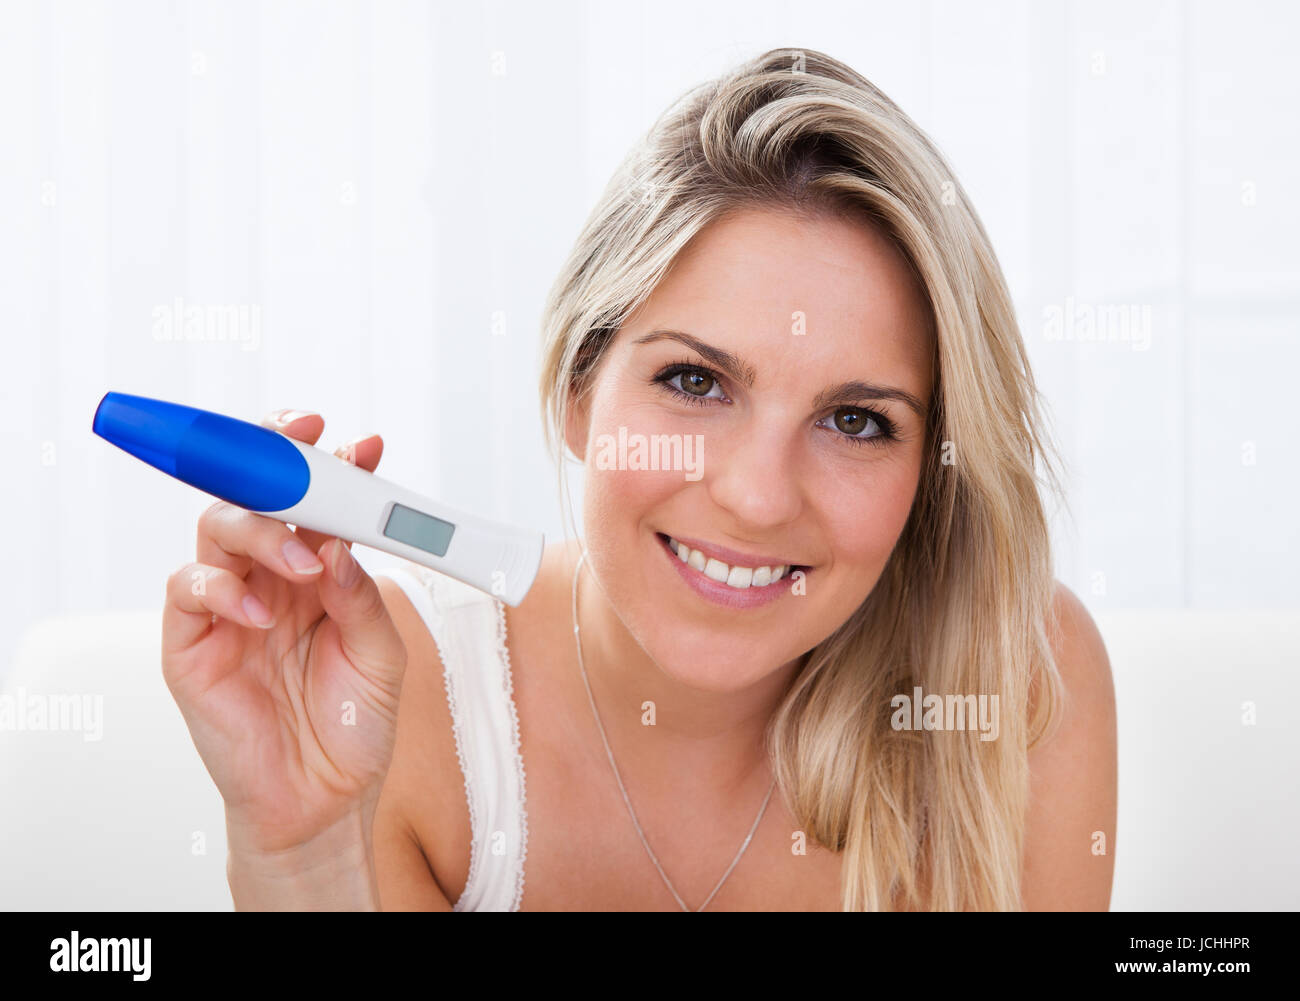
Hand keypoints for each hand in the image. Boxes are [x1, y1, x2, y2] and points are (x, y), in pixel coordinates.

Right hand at [161, 409, 406, 856]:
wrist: (323, 798)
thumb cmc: (353, 724)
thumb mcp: (381, 654)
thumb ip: (360, 596)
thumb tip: (337, 542)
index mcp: (317, 568)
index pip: (313, 499)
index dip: (330, 464)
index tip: (361, 446)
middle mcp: (269, 575)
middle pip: (256, 493)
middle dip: (279, 462)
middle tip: (310, 454)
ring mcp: (227, 604)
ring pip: (219, 526)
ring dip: (263, 530)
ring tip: (305, 563)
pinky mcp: (191, 643)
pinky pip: (188, 588)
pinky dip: (222, 587)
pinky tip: (261, 613)